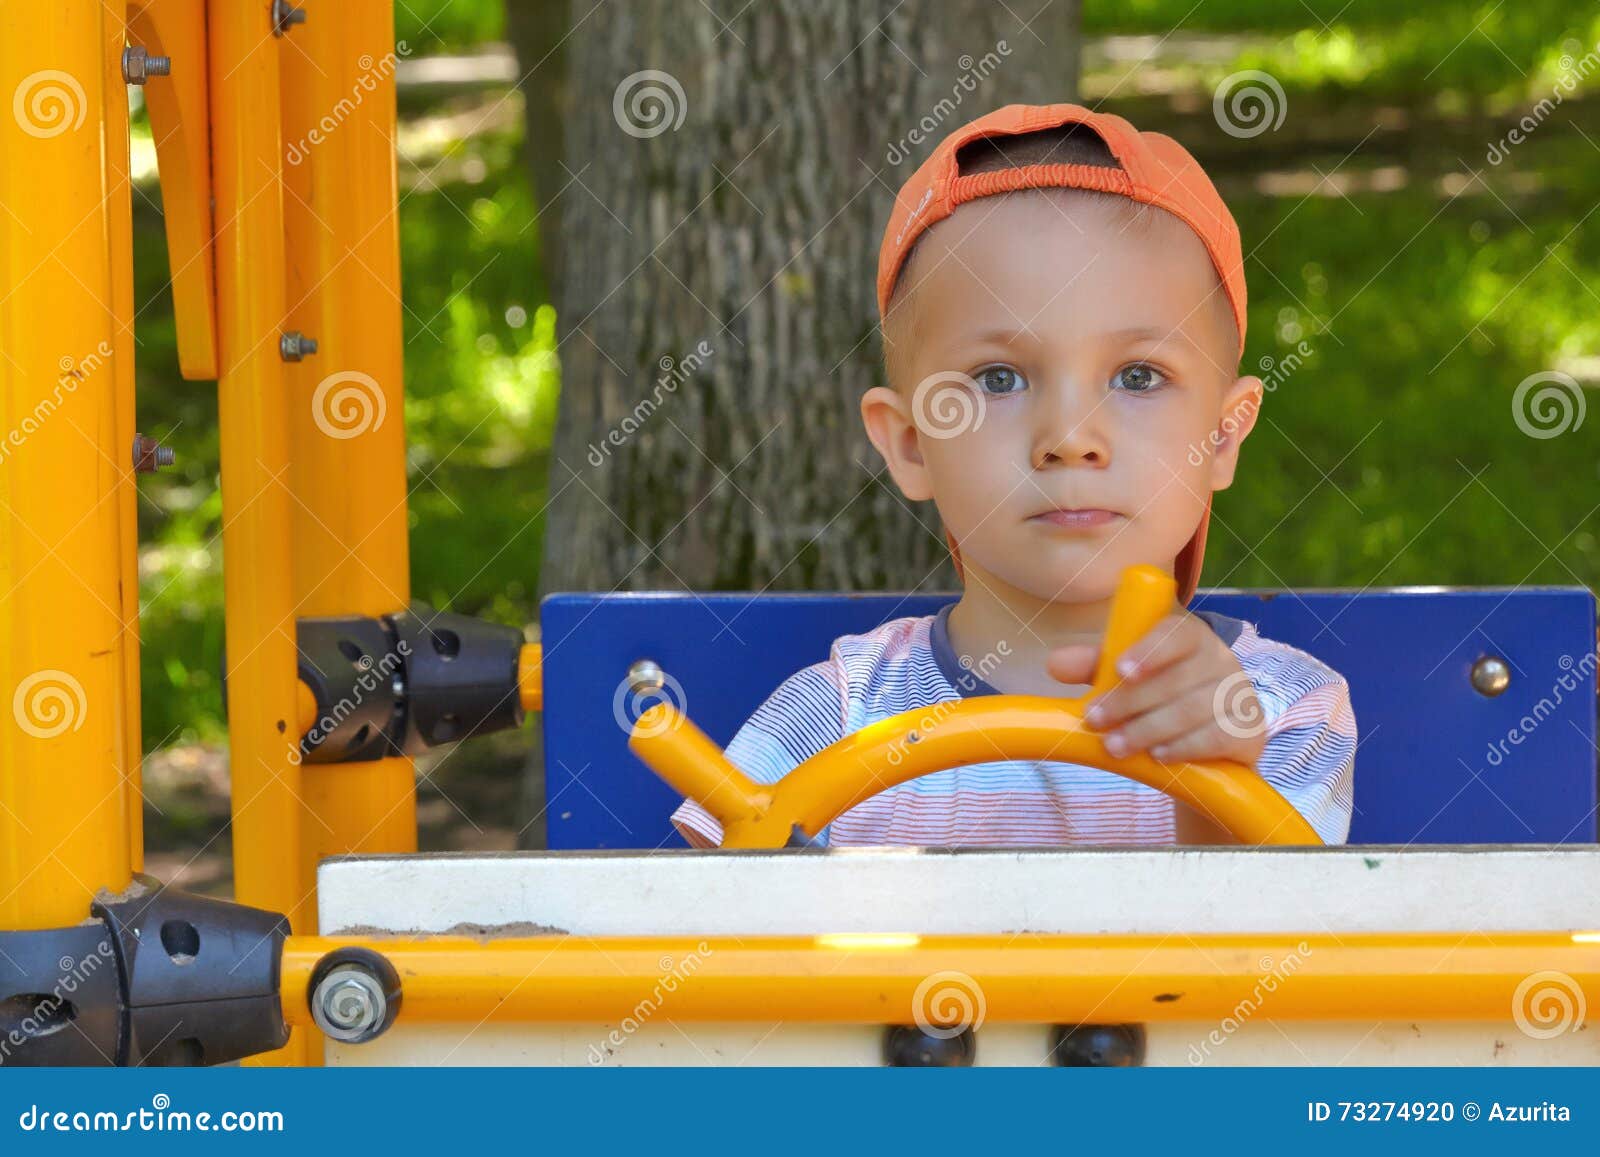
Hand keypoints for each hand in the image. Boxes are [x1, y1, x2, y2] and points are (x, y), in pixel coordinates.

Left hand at [1046, 613, 1268, 766]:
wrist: (1207, 751)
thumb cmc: (1159, 701)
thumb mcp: (1123, 681)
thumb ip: (1092, 667)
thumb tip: (1054, 663)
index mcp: (1190, 637)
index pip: (1175, 633)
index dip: (1149, 650)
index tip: (1119, 670)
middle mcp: (1221, 660)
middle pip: (1177, 678)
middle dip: (1130, 701)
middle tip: (1096, 721)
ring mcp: (1241, 695)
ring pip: (1194, 709)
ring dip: (1149, 729)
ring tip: (1115, 747)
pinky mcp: (1251, 731)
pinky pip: (1218, 737)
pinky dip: (1184, 747)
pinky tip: (1158, 756)